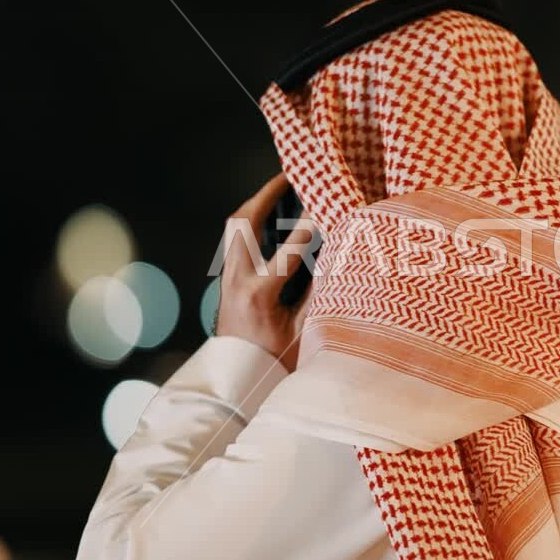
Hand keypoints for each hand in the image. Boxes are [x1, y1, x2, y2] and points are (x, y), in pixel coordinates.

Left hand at [215, 173, 316, 372]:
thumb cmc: (272, 362)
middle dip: (266, 196)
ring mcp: (227, 279)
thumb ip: (317, 295)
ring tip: (276, 190)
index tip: (324, 207)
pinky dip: (249, 223)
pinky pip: (234, 240)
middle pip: (244, 224)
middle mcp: (237, 280)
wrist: (235, 381)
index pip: (288, 251)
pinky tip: (266, 219)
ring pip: (233, 229)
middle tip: (287, 177)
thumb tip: (332, 259)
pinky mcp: (226, 281)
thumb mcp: (303, 333)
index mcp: (259, 294)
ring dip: (254, 206)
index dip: (309, 226)